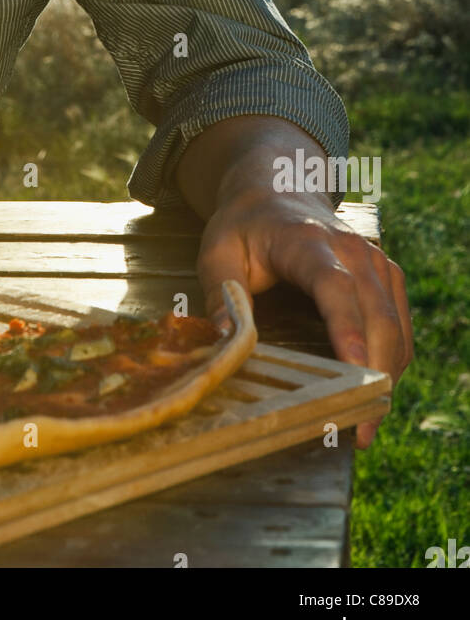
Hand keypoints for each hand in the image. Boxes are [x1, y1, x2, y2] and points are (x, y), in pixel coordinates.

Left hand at [195, 187, 413, 447]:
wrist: (277, 189)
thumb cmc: (244, 226)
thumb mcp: (217, 251)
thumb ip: (220, 294)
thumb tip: (225, 341)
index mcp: (307, 242)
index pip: (334, 286)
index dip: (347, 328)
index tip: (354, 368)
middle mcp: (353, 250)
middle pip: (376, 315)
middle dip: (373, 373)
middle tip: (357, 430)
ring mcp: (376, 262)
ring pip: (396, 326)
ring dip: (387, 376)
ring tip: (365, 425)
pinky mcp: (387, 276)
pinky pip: (401, 326)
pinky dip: (393, 361)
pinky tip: (374, 394)